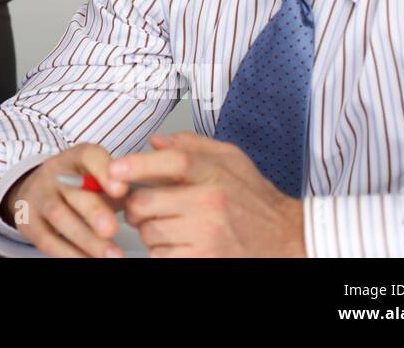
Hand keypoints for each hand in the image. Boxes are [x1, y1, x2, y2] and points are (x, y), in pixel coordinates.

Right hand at [0, 143, 128, 256]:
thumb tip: (146, 203)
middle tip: (113, 229)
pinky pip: (47, 240)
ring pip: (59, 216)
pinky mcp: (28, 221)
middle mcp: (54, 174)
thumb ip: (119, 186)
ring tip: (113, 255)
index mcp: (76, 157)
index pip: (89, 156)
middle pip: (72, 190)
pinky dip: (70, 254)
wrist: (37, 189)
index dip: (104, 171)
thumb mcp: (98, 177)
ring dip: (86, 239)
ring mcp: (38, 197)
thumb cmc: (80, 186)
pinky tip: (91, 261)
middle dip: (93, 211)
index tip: (121, 189)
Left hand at [107, 131, 306, 256]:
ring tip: (170, 226)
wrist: (289, 240)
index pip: (170, 162)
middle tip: (145, 206)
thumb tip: (156, 141)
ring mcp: (207, 236)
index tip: (114, 170)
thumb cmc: (257, 201)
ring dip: (150, 231)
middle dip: (136, 206)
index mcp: (215, 174)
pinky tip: (179, 244)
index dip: (136, 164)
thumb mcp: (232, 160)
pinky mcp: (204, 261)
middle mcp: (210, 204)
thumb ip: (193, 145)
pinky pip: (161, 256)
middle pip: (145, 202)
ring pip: (149, 233)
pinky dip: (163, 252)